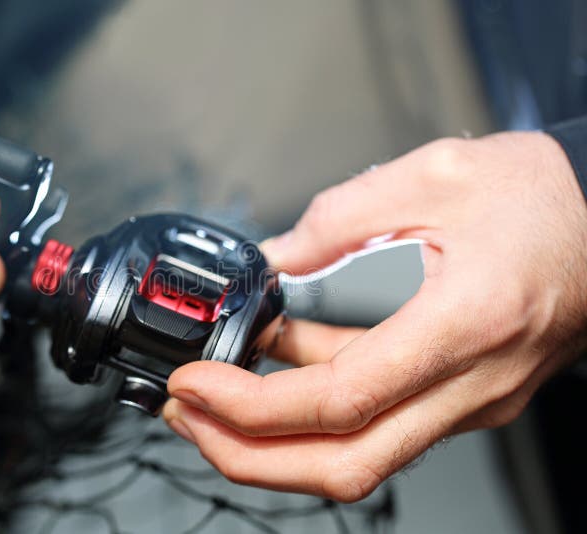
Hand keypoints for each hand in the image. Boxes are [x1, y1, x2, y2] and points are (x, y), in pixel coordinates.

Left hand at [164, 132, 586, 500]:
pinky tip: (276, 364)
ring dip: (274, 438)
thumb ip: (342, 215)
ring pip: (357, 456)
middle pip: (344, 464)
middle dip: (248, 455)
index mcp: (464, 324)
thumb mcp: (437, 174)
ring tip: (214, 393)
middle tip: (188, 418)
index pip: (341, 400)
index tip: (197, 384)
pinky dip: (315, 406)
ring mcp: (466, 402)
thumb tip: (276, 258)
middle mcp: (468, 383)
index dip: (254, 405)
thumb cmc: (542, 200)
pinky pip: (376, 420)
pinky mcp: (458, 399)